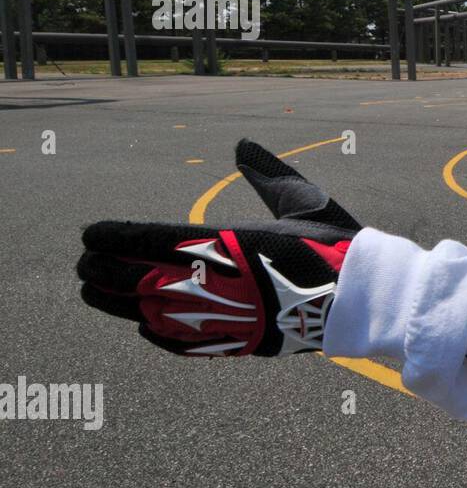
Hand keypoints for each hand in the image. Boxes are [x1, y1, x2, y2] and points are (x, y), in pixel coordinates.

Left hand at [77, 139, 359, 356]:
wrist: (362, 295)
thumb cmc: (334, 244)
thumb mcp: (302, 199)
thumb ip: (267, 173)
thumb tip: (243, 144)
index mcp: (227, 242)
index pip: (150, 238)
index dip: (113, 237)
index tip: (89, 234)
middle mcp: (217, 280)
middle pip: (139, 278)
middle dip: (103, 270)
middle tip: (83, 265)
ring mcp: (225, 315)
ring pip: (151, 312)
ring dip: (117, 304)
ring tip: (93, 294)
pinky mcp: (239, 341)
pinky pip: (184, 342)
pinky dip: (156, 335)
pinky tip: (143, 327)